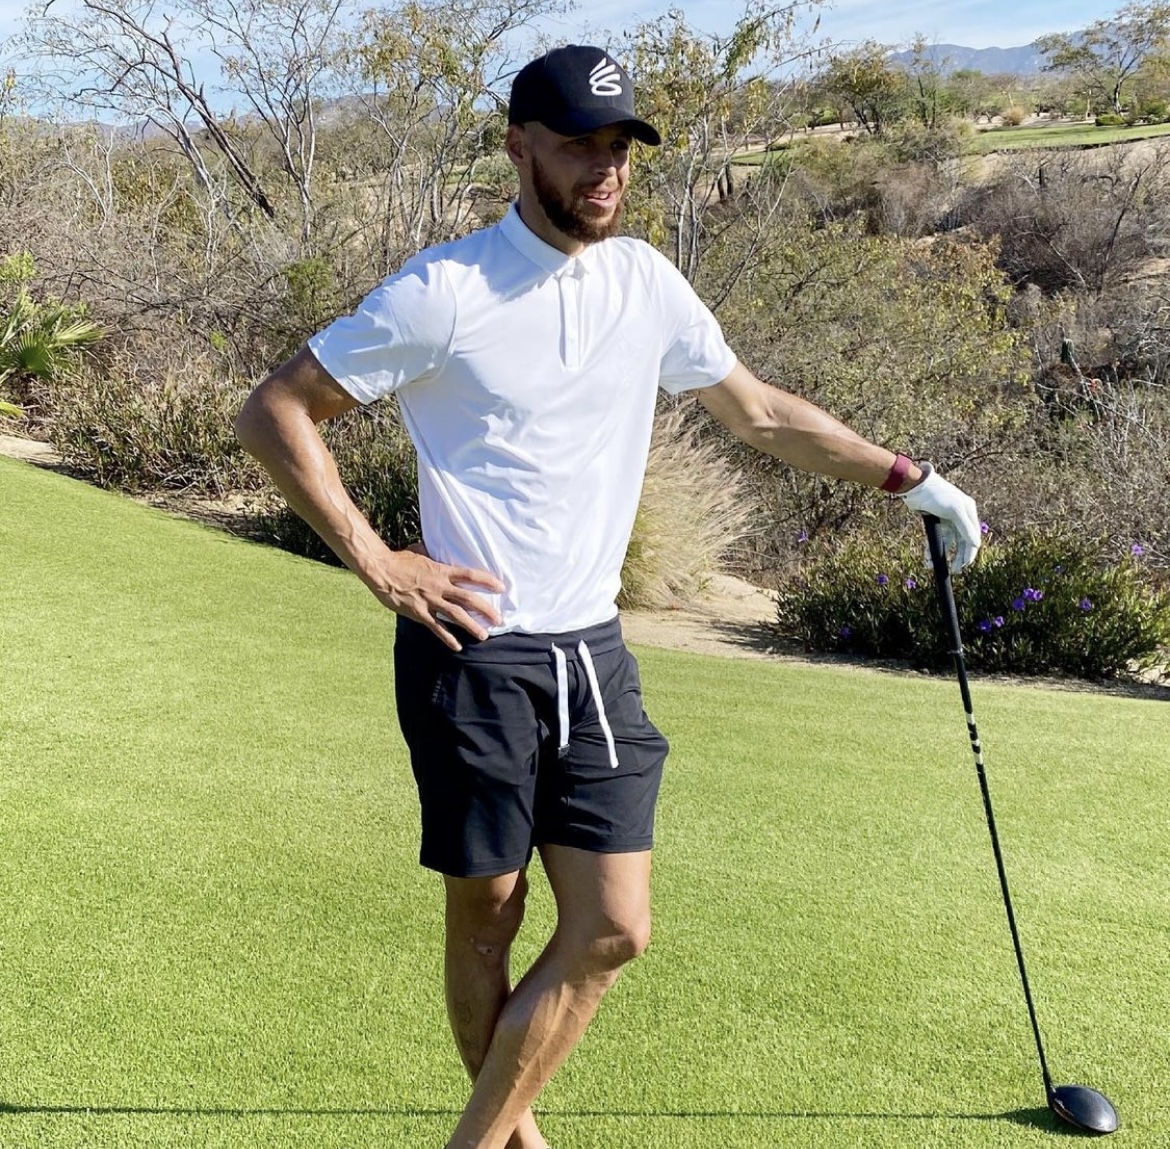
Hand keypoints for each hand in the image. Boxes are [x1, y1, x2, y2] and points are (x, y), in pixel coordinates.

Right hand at [370, 547, 504, 650]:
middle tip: (499, 620)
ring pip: (456, 615)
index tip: (501, 587)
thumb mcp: (421, 552)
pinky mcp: (419, 612)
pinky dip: (448, 638)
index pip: (470, 575)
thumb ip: (433, 554)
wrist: (380, 570)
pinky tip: (457, 646)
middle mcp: (440, 586)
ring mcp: (430, 600)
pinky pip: (436, 627)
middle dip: (486, 610)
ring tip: (484, 635)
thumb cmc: (400, 560)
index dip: (487, 581)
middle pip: (468, 599)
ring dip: (471, 626)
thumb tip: (438, 547)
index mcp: (442, 570)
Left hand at [899, 464, 980, 571]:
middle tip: (953, 570)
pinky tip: (927, 557)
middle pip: (961, 542)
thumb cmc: (936, 494)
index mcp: (968, 512)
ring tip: (931, 564)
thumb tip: (977, 545)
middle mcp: (959, 516)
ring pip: (946, 542)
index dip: (969, 552)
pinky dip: (931, 548)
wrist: (915, 486)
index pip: (973, 537)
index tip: (964, 565)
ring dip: (939, 554)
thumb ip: (966, 527)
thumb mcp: (954, 510)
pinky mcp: (934, 521)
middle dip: (957, 557)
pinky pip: (935, 538)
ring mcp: (946, 519)